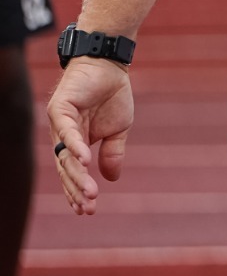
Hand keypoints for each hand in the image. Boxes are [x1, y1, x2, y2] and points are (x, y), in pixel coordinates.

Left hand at [48, 57, 133, 214]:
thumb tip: (112, 178)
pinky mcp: (59, 108)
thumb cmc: (113, 95)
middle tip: (89, 208)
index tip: (87, 210)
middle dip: (77, 189)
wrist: (110, 65)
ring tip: (91, 192)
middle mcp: (63, 136)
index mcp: (75, 142)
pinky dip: (76, 146)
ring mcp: (59, 123)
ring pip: (65, 155)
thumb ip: (113, 152)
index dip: (77, 191)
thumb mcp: (119, 130)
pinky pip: (67, 131)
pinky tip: (85, 161)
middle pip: (66, 168)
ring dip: (78, 175)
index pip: (71, 172)